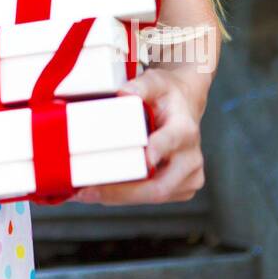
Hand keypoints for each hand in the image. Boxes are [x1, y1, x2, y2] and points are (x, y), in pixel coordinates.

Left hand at [69, 67, 205, 206]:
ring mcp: (188, 177)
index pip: (171, 143)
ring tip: (86, 192)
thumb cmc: (167, 95)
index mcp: (185, 130)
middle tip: (89, 190)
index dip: (156, 152)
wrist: (184, 105)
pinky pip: (150, 197)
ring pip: (152, 196)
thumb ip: (141, 86)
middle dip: (122, 191)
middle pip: (159, 185)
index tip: (141, 160)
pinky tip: (100, 192)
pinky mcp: (180, 188)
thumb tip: (124, 94)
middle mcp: (191, 158)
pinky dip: (124, 197)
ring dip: (118, 197)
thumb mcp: (156, 81)